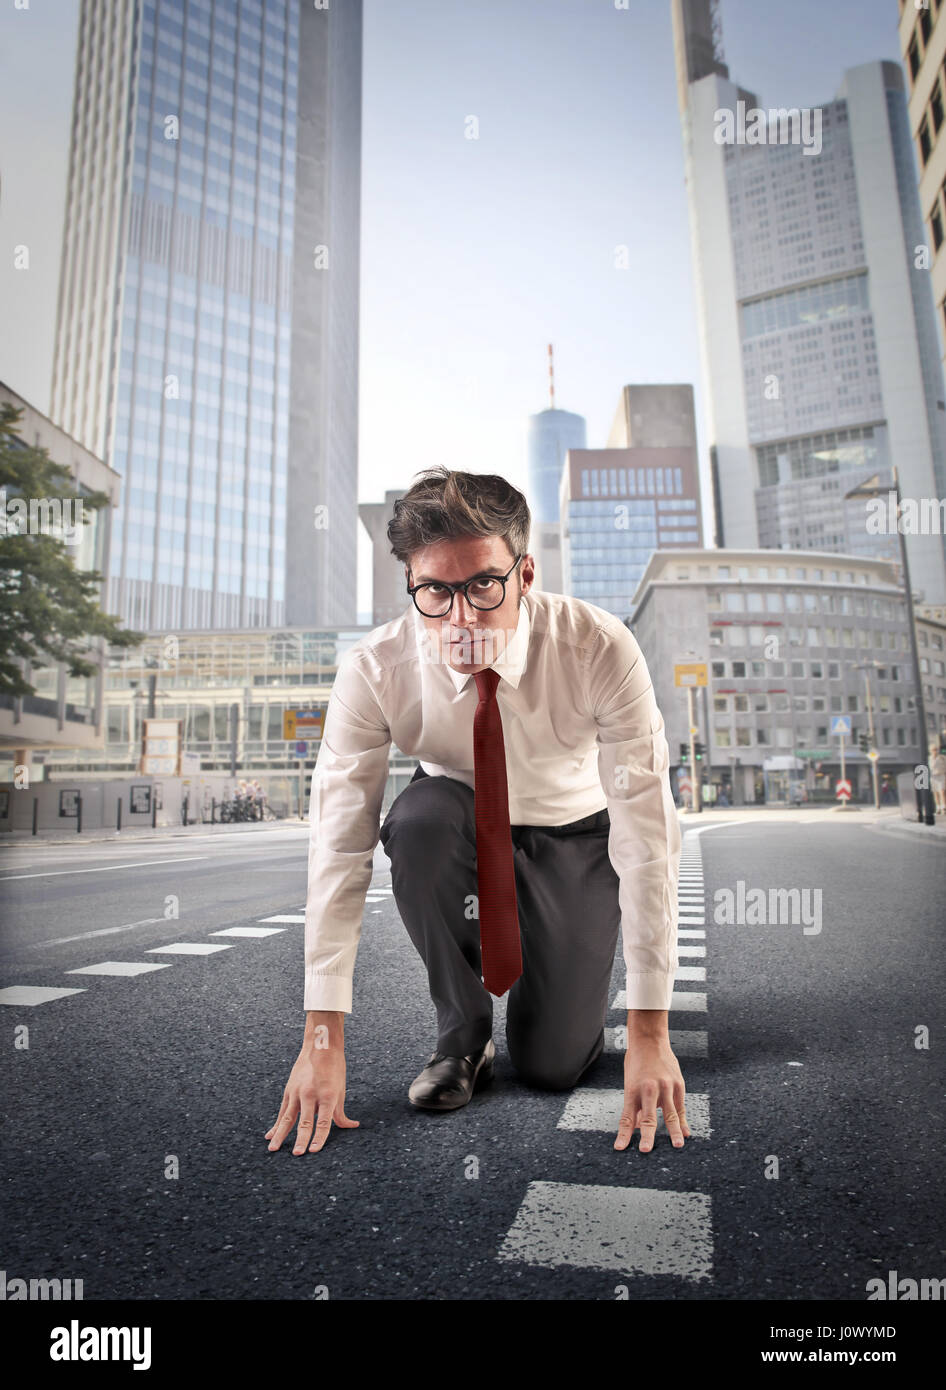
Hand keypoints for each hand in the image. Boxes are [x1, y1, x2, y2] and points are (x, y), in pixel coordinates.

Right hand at [265, 1040, 359, 1154]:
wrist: (320, 1047)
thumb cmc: (335, 1069)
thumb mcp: (341, 1090)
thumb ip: (340, 1112)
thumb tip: (351, 1126)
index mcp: (327, 1096)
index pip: (324, 1122)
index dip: (319, 1138)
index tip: (313, 1151)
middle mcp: (311, 1094)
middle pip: (305, 1122)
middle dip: (301, 1140)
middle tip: (297, 1155)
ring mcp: (298, 1092)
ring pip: (287, 1117)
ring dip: (280, 1134)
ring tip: (273, 1149)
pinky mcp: (289, 1090)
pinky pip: (282, 1111)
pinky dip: (276, 1124)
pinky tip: (270, 1135)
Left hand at [615, 1032, 689, 1152]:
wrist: (650, 1039)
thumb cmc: (637, 1062)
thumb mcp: (630, 1083)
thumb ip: (635, 1106)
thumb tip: (638, 1126)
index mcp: (633, 1090)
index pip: (626, 1118)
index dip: (624, 1134)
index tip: (620, 1148)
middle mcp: (648, 1089)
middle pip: (648, 1117)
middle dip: (647, 1136)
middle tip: (646, 1150)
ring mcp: (665, 1086)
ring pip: (670, 1113)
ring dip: (674, 1131)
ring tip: (678, 1145)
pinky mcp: (678, 1084)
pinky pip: (680, 1106)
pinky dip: (683, 1120)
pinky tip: (686, 1132)